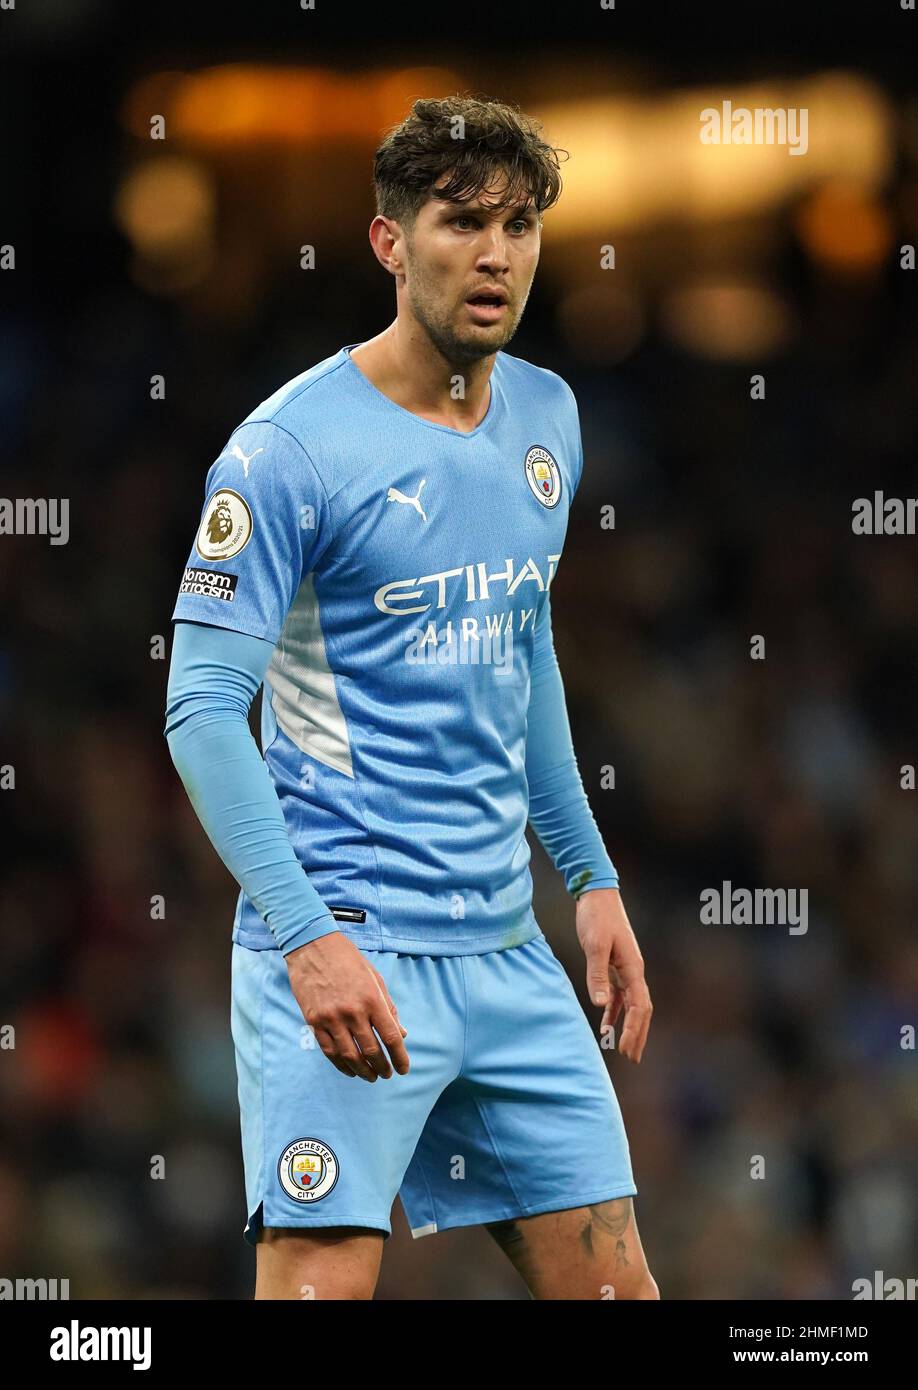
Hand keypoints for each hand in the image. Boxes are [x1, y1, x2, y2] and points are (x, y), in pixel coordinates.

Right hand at [285, 932, 409, 1081]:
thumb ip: (388, 1007)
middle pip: (372, 1051)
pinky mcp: (314, 1021)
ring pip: (350, 1056)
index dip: (400, 1057)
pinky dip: (341, 1065)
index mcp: (372, 999)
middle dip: (382, 1067)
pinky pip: (329, 1051)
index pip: (391, 1037)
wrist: (312, 946)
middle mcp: (352, 1011)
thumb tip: (401, 1033)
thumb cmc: (348, 960)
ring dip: (363, 1071)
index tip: (404, 1069)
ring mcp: (331, 1018)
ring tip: (371, 1077)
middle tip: (387, 1074)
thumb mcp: (375, 978)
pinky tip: (350, 1070)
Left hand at [576, 888, 651, 1062]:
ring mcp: (625, 969)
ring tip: (622, 1049)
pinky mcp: (614, 965)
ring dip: (628, 1026)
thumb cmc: (597, 917)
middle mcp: (634, 971)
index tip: (626, 1049)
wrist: (596, 894)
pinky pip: (618, 995)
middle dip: (638, 1034)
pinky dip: (614, 1011)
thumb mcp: (595, 945)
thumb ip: (597, 974)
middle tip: (632, 1058)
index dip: (634, 1029)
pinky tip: (605, 1025)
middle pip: (641, 1009)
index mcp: (633, 967)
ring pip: (631, 1005)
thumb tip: (600, 1005)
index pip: (639, 1006)